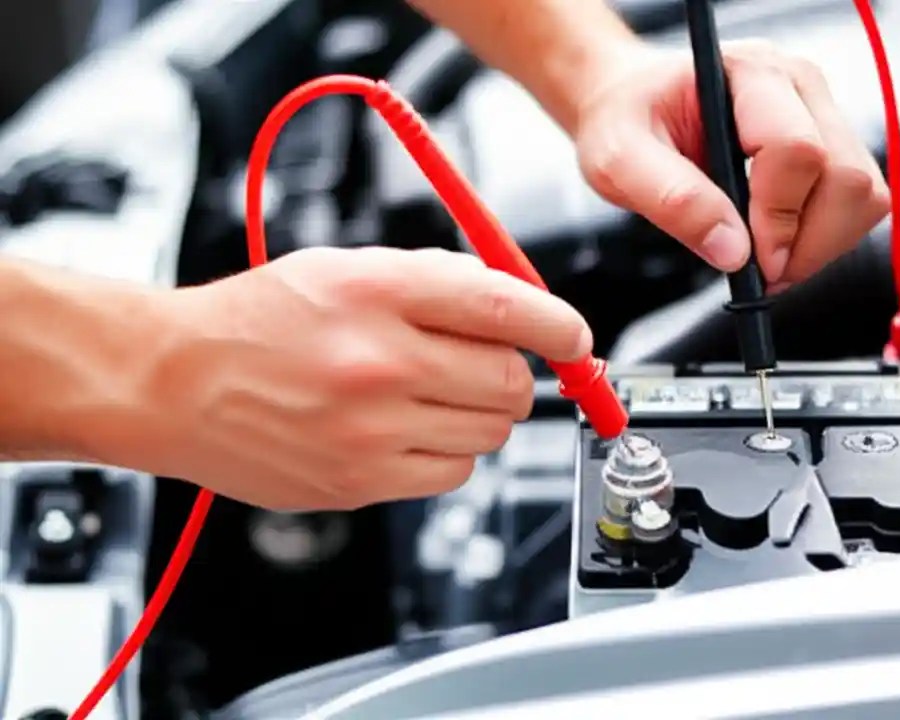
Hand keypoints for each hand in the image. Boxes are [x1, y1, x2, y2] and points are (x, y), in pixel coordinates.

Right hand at [115, 247, 590, 509]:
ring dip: (481, 414)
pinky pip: (454, 475)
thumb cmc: (260, 321)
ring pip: (491, 432)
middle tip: (485, 365)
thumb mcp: (349, 268)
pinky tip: (408, 431)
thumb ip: (440, 282)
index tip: (575, 338)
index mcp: (380, 291)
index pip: (508, 309)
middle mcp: (380, 360)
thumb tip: (527, 306)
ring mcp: (370, 429)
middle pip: (513, 380)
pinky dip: (449, 454)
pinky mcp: (359, 481)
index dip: (560, 327)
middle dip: (516, 373)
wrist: (174, 381)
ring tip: (430, 395)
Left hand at [572, 40, 889, 292]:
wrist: (635, 105)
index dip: (778, 218)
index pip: (797, 149)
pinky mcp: (830, 145)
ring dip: (822, 244)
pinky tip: (782, 244)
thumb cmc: (627, 120)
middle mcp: (798, 85)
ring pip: (864, 194)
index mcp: (749, 74)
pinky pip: (858, 202)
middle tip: (763, 273)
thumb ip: (673, 201)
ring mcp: (821, 113)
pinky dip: (826, 238)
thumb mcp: (619, 159)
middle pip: (847, 177)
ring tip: (770, 262)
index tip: (749, 260)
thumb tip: (733, 252)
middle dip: (809, 242)